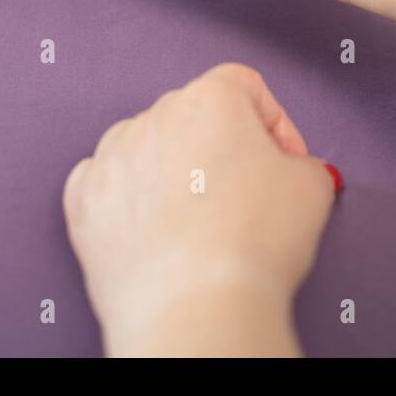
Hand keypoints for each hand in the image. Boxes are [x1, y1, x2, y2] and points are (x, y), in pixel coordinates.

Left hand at [63, 63, 337, 356]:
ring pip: (149, 149)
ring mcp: (111, 157)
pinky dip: (132, 203)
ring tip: (200, 221)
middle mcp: (154, 117)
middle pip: (196, 119)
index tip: (286, 161)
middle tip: (248, 197)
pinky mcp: (84, 201)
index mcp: (210, 99)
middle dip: (223, 150)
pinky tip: (158, 231)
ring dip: (174, 173)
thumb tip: (293, 171)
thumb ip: (304, 164)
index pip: (245, 88)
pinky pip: (110, 185)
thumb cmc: (251, 242)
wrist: (195, 307)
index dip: (275, 125)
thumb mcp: (312, 188)